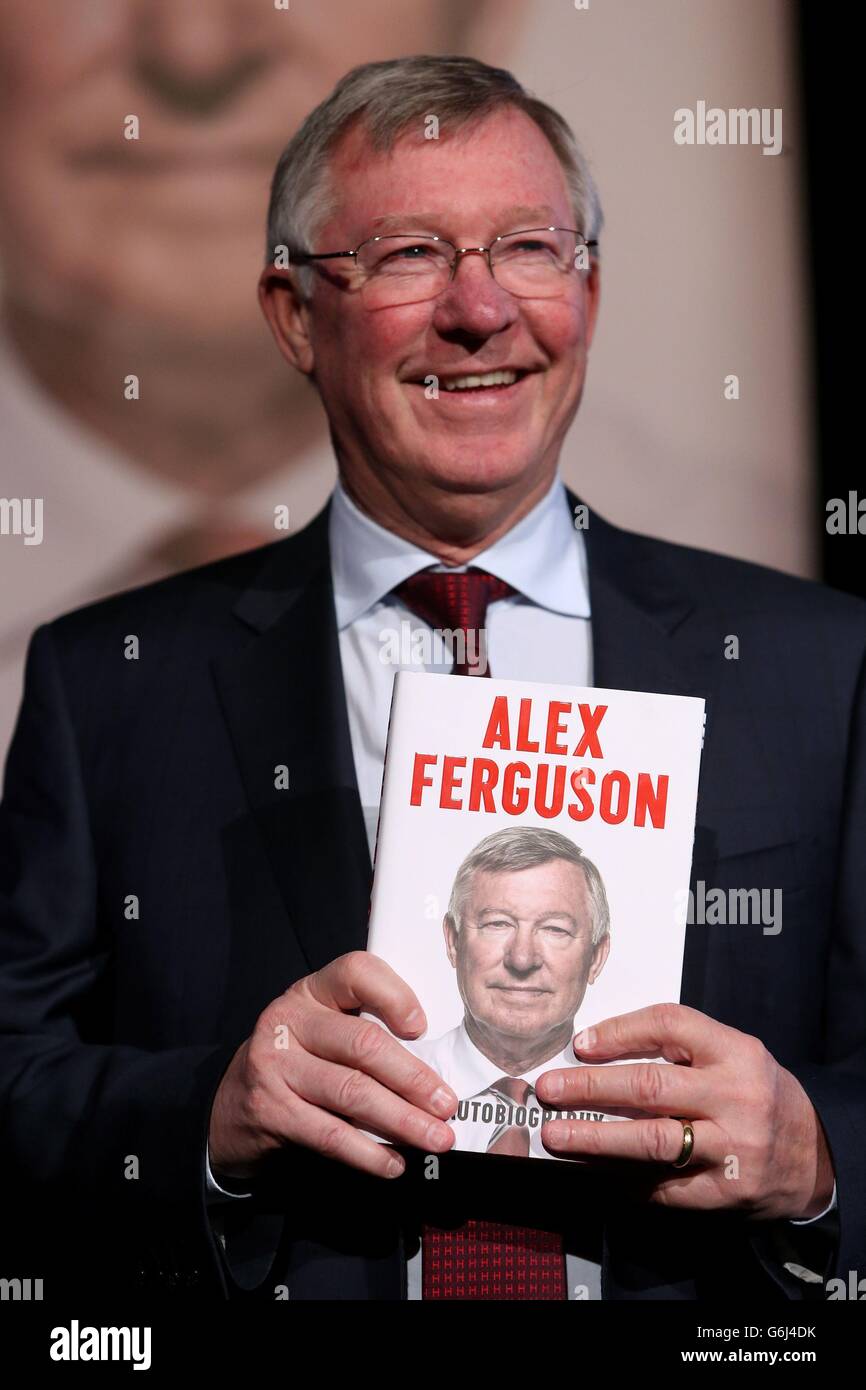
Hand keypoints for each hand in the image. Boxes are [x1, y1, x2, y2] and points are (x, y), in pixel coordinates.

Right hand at [208, 951, 455, 1181]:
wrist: (228, 1107)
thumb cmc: (295, 1063)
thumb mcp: (322, 1031)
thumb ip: (365, 1033)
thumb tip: (435, 1068)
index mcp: (311, 991)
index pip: (356, 972)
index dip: (395, 996)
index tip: (423, 1028)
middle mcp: (289, 1020)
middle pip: (364, 1043)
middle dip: (413, 1078)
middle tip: (446, 1105)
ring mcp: (275, 1064)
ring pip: (353, 1091)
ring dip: (402, 1121)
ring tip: (435, 1139)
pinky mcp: (270, 1109)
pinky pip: (331, 1133)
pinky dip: (369, 1152)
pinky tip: (394, 1163)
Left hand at [534, 1004, 834, 1221]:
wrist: (812, 1155)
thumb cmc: (757, 1094)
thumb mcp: (732, 1054)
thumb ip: (679, 1049)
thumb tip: (595, 1050)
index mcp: (736, 1052)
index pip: (669, 1026)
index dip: (619, 1032)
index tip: (579, 1045)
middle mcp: (735, 1097)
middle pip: (650, 1087)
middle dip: (590, 1088)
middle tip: (548, 1090)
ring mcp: (730, 1149)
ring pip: (652, 1141)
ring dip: (595, 1139)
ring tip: (556, 1136)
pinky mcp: (722, 1193)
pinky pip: (661, 1185)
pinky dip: (620, 1177)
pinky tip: (589, 1169)